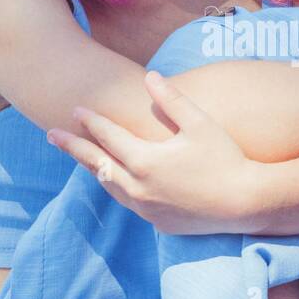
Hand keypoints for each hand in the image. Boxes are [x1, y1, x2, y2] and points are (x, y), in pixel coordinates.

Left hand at [45, 70, 261, 233]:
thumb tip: (149, 76)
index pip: (108, 137)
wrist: (246, 203)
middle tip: (52, 135)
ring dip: (94, 170)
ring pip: (110, 186)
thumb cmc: (226, 158)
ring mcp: (146, 208)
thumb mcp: (199, 123)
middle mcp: (138, 187)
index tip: (76, 110)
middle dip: (74, 148)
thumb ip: (171, 99)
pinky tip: (116, 181)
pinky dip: (117, 188)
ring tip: (82, 159)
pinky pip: (129, 203)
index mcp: (144, 160)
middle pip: (97, 163)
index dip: (91, 121)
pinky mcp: (158, 222)